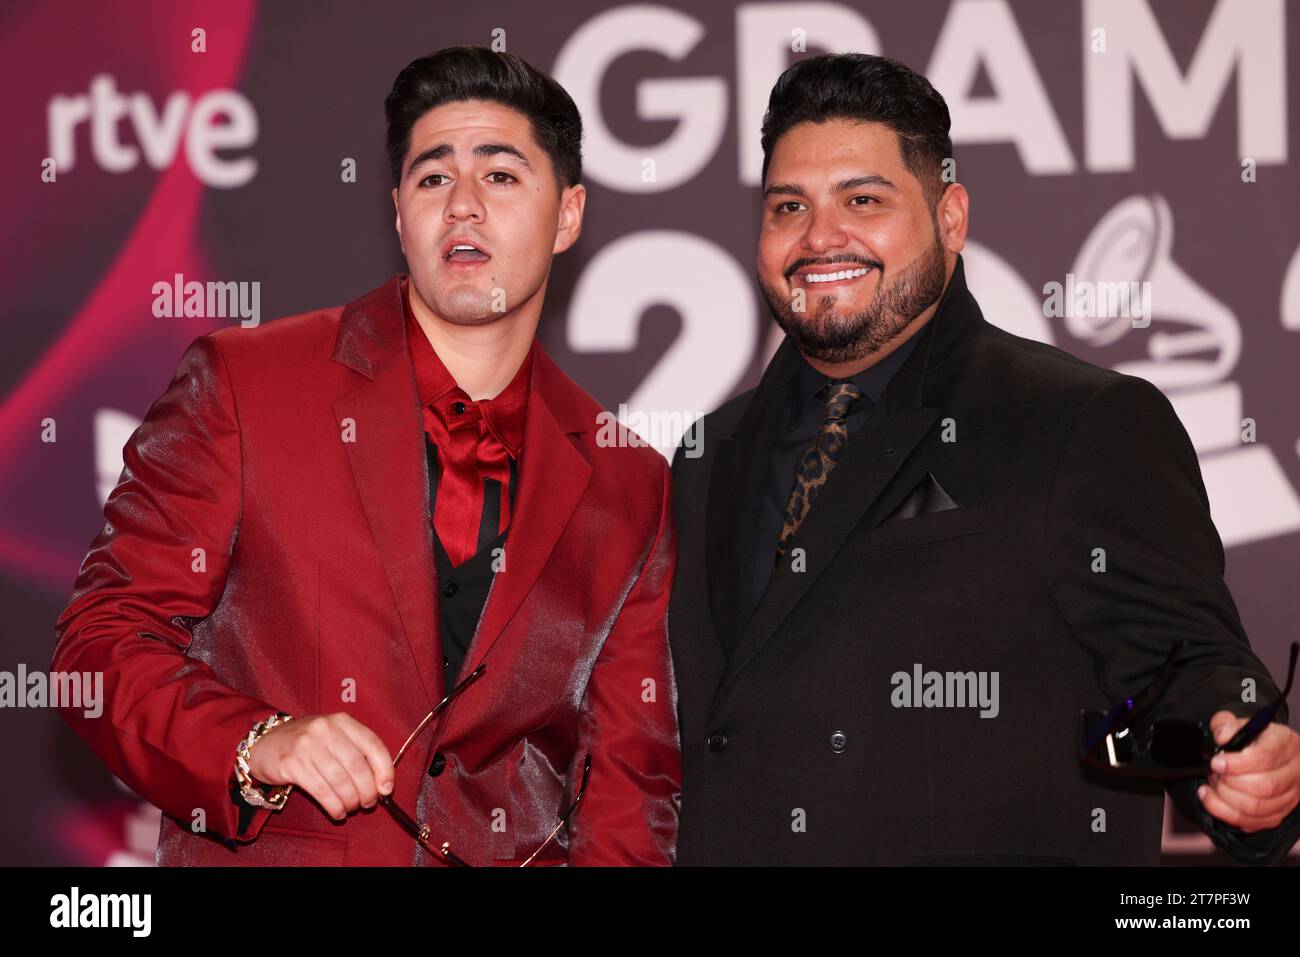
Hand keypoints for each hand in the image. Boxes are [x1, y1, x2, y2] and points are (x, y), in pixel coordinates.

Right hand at [246, 713, 394, 820]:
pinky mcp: (292, 764)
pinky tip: (337, 812)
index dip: (385, 769)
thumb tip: (383, 784)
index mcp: (342, 721)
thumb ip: (358, 752)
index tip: (387, 789)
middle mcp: (325, 729)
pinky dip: (334, 806)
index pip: (373, 744)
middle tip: (368, 803)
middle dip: (367, 791)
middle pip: (357, 766)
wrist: (266, 744)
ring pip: (340, 781)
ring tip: (352, 808)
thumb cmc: (309, 744)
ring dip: (350, 801)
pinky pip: (321, 791)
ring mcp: (307, 745)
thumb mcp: (334, 737)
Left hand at [1197, 712, 1299, 832]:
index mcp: (1285, 743)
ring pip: (1257, 807)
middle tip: (1214, 773)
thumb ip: (1225, 724)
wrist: (1260, 752)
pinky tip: (1212, 798)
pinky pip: (1252, 822)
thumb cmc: (1250, 738)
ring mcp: (1289, 796)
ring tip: (1213, 784)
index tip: (1216, 762)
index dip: (1237, 763)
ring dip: (1225, 798)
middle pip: (1264, 786)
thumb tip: (1223, 736)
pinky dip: (1225, 813)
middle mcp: (1294, 771)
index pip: (1265, 758)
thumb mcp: (1235, 722)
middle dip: (1230, 783)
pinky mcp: (1278, 813)